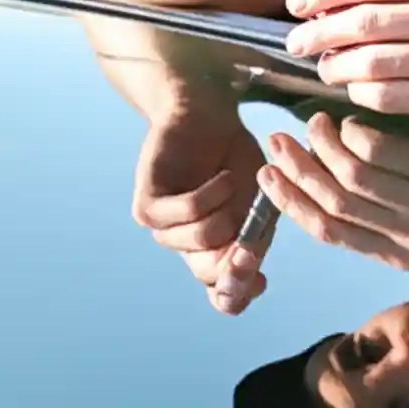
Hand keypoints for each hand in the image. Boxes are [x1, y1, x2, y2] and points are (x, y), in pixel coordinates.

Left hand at [79, 14, 275, 315]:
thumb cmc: (233, 155)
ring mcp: (164, 227)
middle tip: (251, 246)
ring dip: (228, 209)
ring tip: (233, 181)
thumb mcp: (258, 201)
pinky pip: (187, 212)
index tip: (261, 280)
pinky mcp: (147, 204)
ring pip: (203, 239)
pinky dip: (212, 193)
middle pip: (211, 278)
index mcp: (214, 251)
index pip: (222, 295)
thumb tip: (251, 276)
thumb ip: (254, 236)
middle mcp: (187, 246)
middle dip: (237, 263)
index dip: (240, 295)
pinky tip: (222, 176)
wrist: (207, 112)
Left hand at [284, 0, 408, 125]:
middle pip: (363, 23)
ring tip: (324, 67)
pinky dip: (361, 92)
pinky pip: (386, 96)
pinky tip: (355, 88)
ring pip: (369, 62)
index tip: (297, 3)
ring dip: (335, 66)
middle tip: (297, 41)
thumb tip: (332, 4)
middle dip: (318, 33)